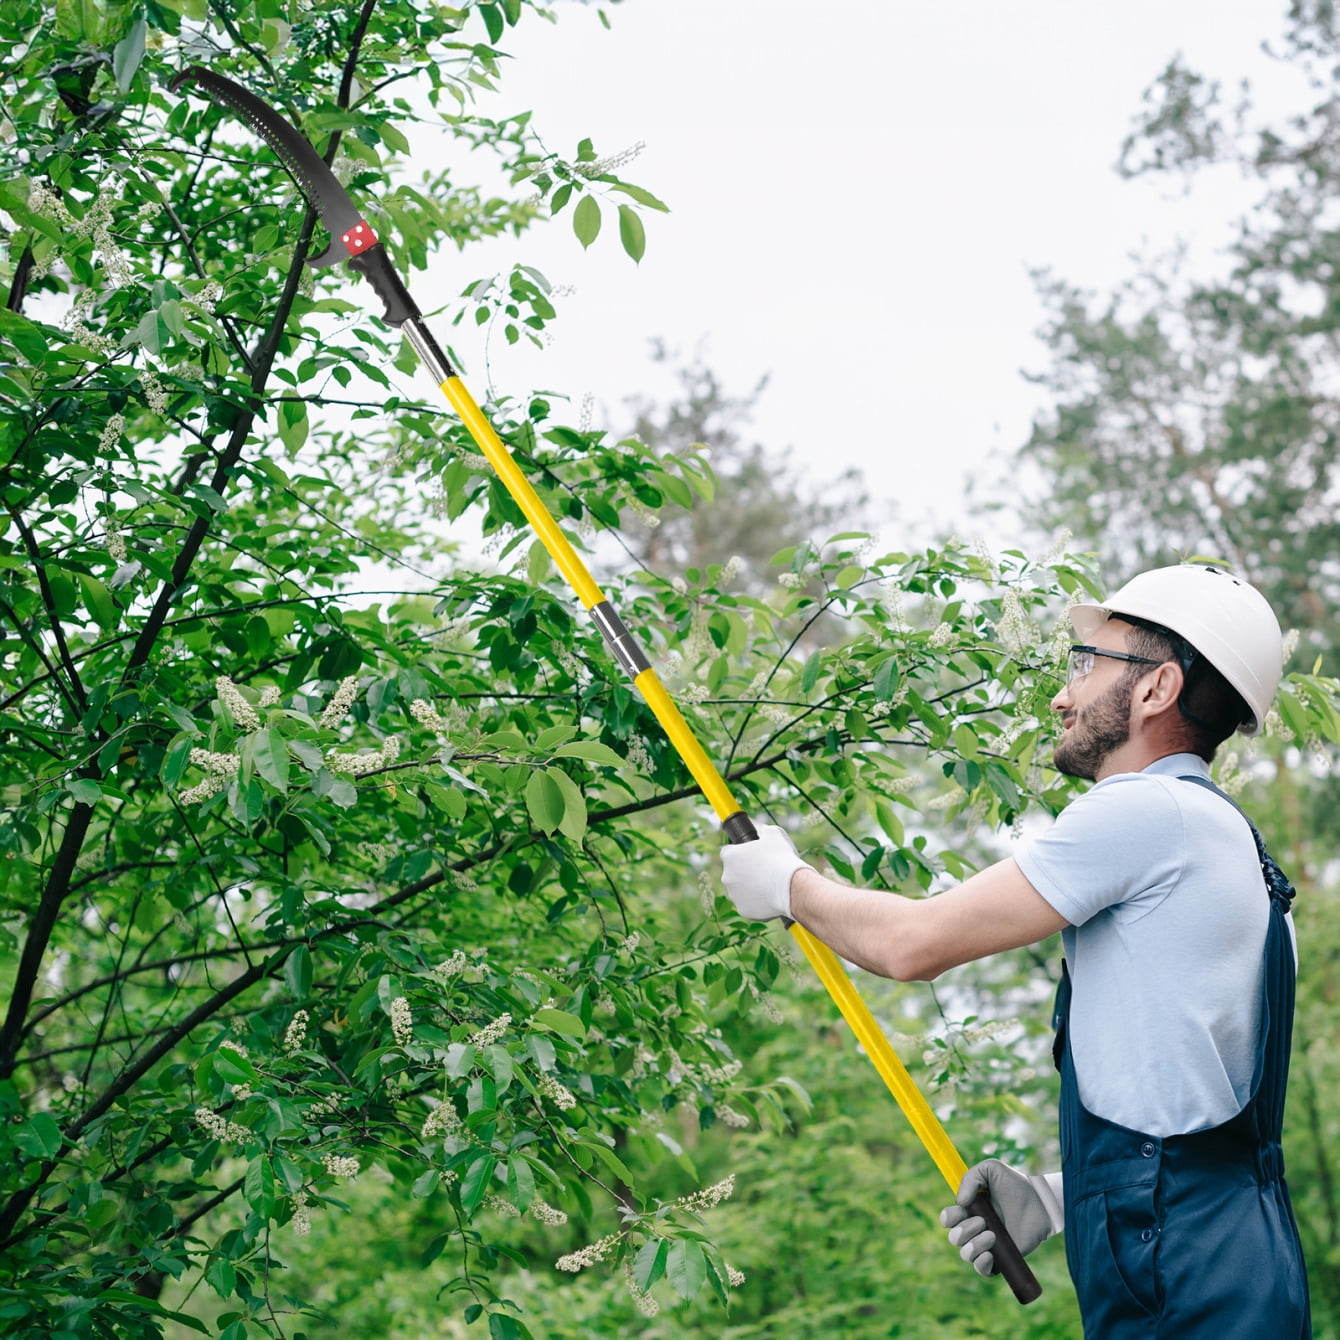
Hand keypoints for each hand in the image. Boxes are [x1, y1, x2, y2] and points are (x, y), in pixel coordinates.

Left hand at [720, 823, 811, 921]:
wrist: (792, 886)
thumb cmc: (782, 858)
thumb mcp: (773, 834)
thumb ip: (762, 830)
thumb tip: (760, 830)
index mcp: (730, 856)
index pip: (728, 852)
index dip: (740, 853)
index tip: (751, 855)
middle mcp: (727, 876)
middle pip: (733, 873)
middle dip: (744, 872)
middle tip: (762, 871)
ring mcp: (734, 895)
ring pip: (739, 890)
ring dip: (749, 887)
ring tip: (768, 885)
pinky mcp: (743, 910)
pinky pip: (748, 905)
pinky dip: (756, 902)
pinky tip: (769, 897)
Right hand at [939, 1160, 1061, 1277]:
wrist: (1040, 1203)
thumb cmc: (1015, 1184)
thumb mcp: (991, 1169)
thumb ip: (970, 1178)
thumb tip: (960, 1203)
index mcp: (969, 1209)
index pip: (948, 1218)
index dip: (949, 1217)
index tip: (962, 1210)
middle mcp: (975, 1228)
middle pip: (954, 1238)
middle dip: (965, 1230)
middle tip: (984, 1222)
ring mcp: (987, 1245)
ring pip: (966, 1254)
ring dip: (974, 1245)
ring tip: (993, 1235)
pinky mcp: (1001, 1259)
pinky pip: (982, 1270)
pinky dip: (981, 1264)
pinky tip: (990, 1255)